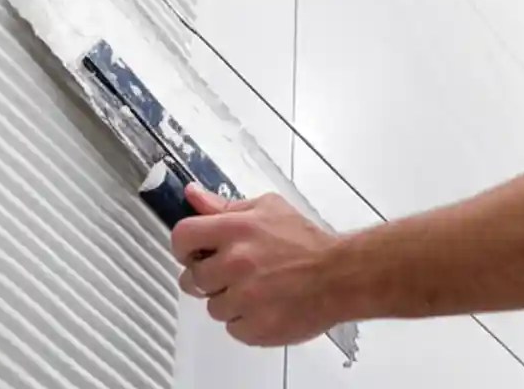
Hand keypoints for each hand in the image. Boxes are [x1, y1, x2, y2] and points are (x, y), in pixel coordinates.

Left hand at [171, 183, 341, 346]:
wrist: (340, 276)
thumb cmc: (307, 243)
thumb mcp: (267, 209)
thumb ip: (224, 206)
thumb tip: (193, 195)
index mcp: (235, 230)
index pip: (183, 236)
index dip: (183, 246)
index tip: (192, 252)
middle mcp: (235, 264)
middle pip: (192, 278)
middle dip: (207, 277)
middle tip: (231, 273)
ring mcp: (244, 299)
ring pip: (212, 307)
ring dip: (228, 300)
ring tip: (256, 290)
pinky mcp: (255, 328)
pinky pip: (233, 328)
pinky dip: (245, 321)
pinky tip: (264, 307)